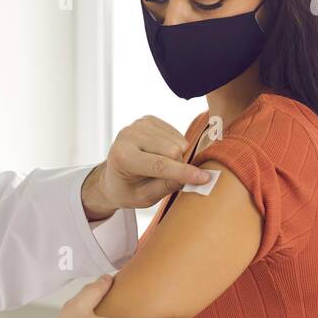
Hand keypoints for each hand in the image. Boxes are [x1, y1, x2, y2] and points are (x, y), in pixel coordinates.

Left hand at [81, 115, 211, 217]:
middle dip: (178, 166)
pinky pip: (176, 134)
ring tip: (159, 166)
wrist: (112, 175)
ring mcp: (138, 124)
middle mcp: (128, 136)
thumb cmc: (127, 190)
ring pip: (178, 141)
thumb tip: (197, 178)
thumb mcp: (145, 197)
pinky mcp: (148, 120)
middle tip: (165, 177)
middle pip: (173, 150)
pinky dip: (175, 147)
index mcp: (122, 157)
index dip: (184, 172)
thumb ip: (168, 186)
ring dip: (176, 157)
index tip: (205, 178)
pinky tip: (160, 154)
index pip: (159, 165)